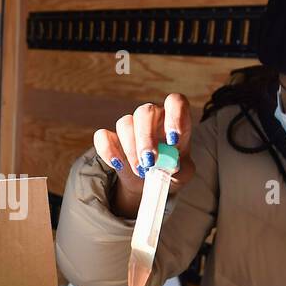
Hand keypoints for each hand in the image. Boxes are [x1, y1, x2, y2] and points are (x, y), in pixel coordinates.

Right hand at [93, 94, 194, 218]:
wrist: (149, 184)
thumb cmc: (169, 171)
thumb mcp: (182, 174)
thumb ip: (181, 169)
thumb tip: (171, 164)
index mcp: (173, 120)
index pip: (175, 102)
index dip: (175, 117)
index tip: (173, 141)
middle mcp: (152, 118)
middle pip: (145, 111)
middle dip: (146, 137)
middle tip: (149, 161)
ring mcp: (131, 126)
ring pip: (125, 123)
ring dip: (131, 149)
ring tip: (141, 171)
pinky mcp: (111, 138)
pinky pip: (102, 136)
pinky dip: (108, 151)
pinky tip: (118, 165)